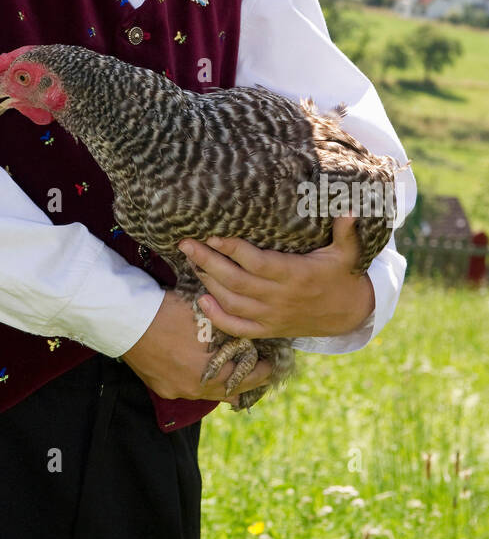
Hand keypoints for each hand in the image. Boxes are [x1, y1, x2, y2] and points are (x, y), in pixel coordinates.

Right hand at [120, 289, 273, 406]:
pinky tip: (204, 375)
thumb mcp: (204, 317)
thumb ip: (226, 330)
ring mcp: (173, 389)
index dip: (260, 373)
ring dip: (222, 385)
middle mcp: (192, 389)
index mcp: (207, 374)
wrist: (125, 318)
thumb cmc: (166, 313)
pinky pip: (186, 389)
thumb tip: (245, 334)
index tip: (270, 365)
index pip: (244, 380)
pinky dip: (200, 383)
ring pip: (206, 393)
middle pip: (226, 393)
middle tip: (258, 375)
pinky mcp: (159, 385)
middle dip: (244, 384)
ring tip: (235, 379)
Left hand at [177, 213, 376, 340]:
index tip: (212, 235)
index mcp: (295, 275)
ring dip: (208, 283)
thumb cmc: (342, 275)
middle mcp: (280, 297)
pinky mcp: (269, 329)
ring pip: (233, 302)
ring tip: (191, 262)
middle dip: (208, 262)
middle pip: (236, 281)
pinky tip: (202, 300)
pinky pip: (238, 327)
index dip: (233, 249)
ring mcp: (272, 316)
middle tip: (186, 244)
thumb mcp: (348, 253)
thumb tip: (351, 209)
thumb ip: (346, 232)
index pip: (257, 262)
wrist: (349, 314)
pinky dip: (217, 317)